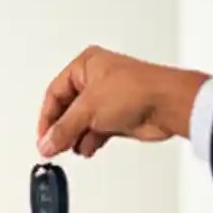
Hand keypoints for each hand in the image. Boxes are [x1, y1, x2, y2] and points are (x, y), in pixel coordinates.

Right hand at [37, 46, 208, 157]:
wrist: (169, 104)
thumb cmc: (137, 89)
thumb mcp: (88, 109)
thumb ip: (64, 129)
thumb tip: (47, 143)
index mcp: (85, 65)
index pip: (54, 93)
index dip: (47, 118)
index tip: (43, 139)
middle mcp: (96, 79)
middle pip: (67, 109)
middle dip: (62, 129)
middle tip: (54, 146)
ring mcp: (108, 98)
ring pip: (82, 122)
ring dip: (76, 137)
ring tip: (73, 147)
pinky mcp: (119, 115)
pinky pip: (96, 130)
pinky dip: (90, 141)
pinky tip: (88, 148)